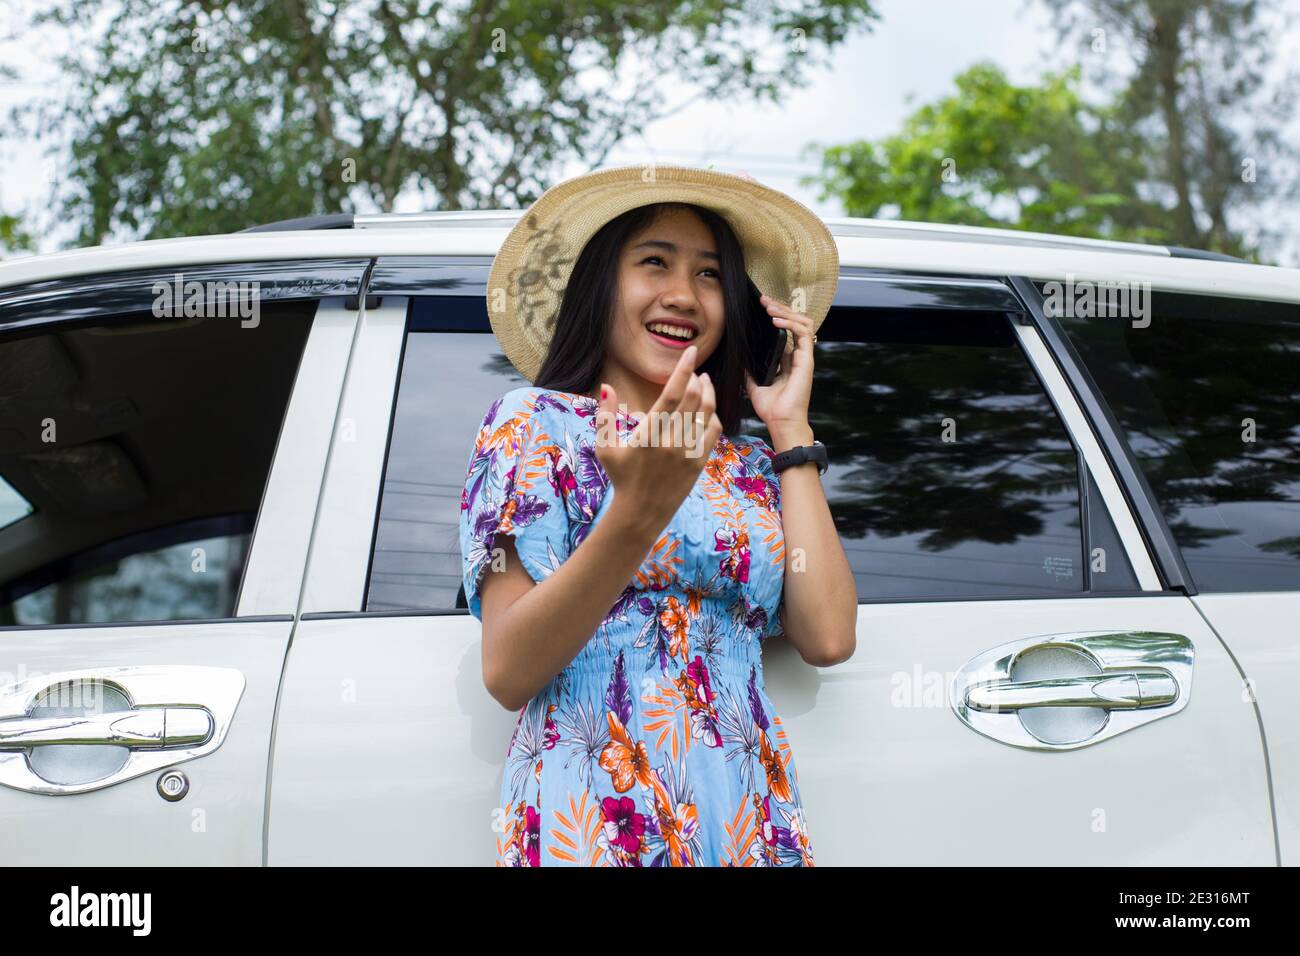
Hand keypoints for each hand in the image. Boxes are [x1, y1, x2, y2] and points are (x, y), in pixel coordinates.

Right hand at [594, 346, 722, 535]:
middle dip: (697, 379)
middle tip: (696, 370)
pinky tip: (707, 410)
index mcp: (649, 434)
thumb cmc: (621, 477)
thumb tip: (607, 386)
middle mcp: (671, 442)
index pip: (672, 393)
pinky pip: (713, 433)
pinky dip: (712, 416)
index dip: (684, 369)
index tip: (692, 352)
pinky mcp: (698, 464)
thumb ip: (605, 416)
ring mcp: (688, 453)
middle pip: (693, 399)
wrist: (640, 513)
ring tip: (705, 383)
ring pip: (706, 414)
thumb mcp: (605, 447)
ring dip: (709, 394)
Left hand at [744, 294, 814, 430]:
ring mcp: (804, 357)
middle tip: (764, 300)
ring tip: (770, 307)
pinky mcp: (807, 360)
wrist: (781, 423)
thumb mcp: (753, 385)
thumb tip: (739, 359)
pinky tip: (775, 320)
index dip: (776, 315)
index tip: (761, 306)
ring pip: (804, 323)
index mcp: (787, 360)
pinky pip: (804, 333)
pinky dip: (791, 323)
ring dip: (787, 312)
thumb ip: (749, 371)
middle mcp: (798, 356)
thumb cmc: (771, 409)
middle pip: (795, 322)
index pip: (786, 329)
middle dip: (780, 308)